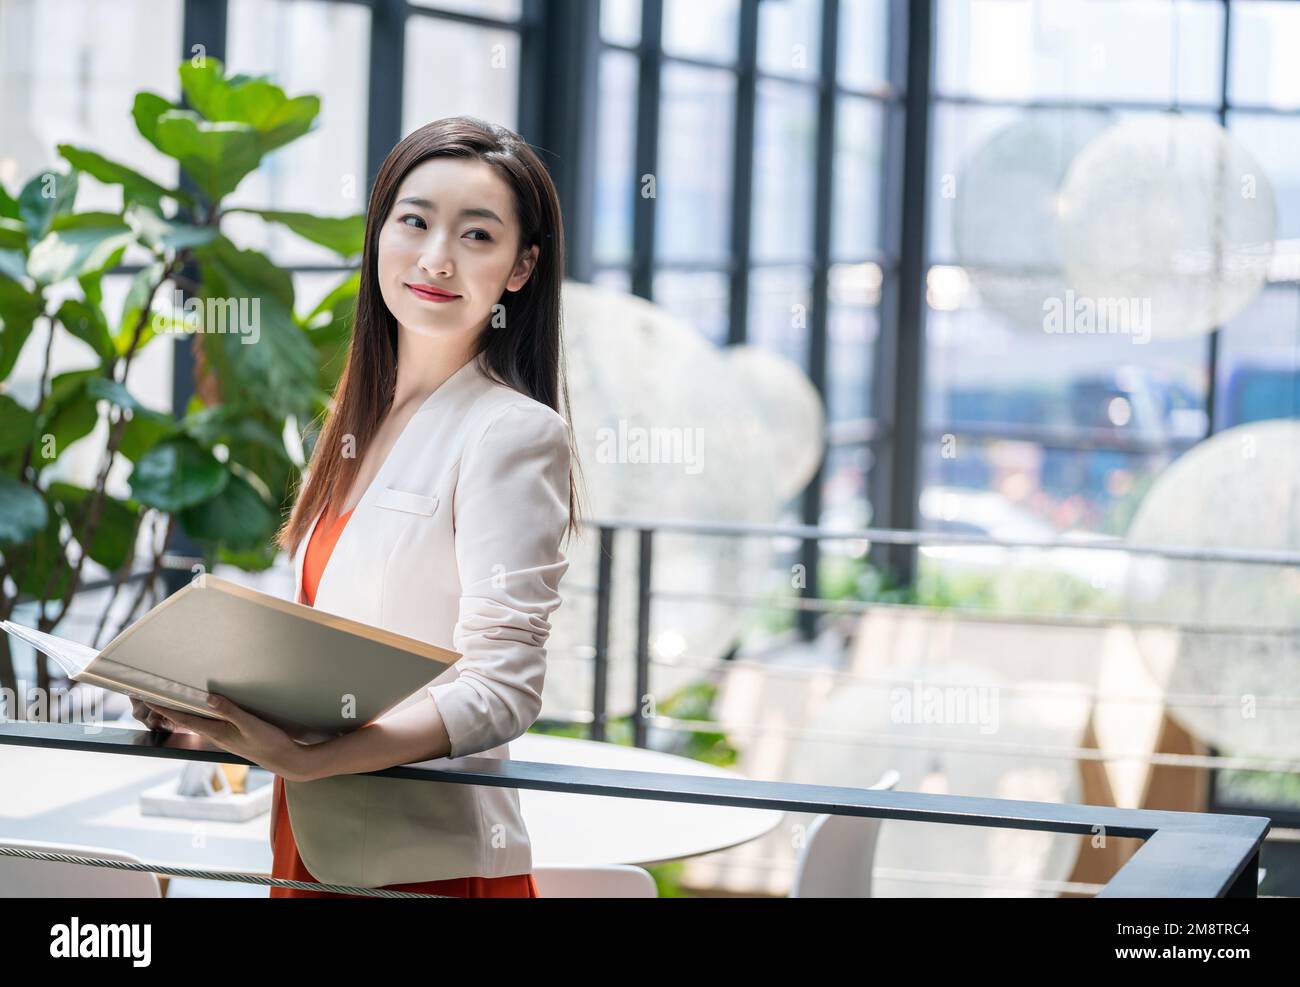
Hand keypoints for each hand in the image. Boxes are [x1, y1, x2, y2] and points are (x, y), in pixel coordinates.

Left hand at [142, 694, 317, 781]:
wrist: (285, 760)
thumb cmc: (269, 743)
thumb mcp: (251, 724)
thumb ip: (230, 711)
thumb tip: (209, 698)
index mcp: (217, 732)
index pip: (184, 718)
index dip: (165, 709)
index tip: (148, 700)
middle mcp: (216, 735)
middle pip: (186, 720)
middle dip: (168, 710)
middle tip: (153, 698)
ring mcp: (224, 736)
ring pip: (196, 722)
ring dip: (182, 712)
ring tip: (171, 701)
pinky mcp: (232, 735)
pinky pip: (209, 722)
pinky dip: (199, 714)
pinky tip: (203, 709)